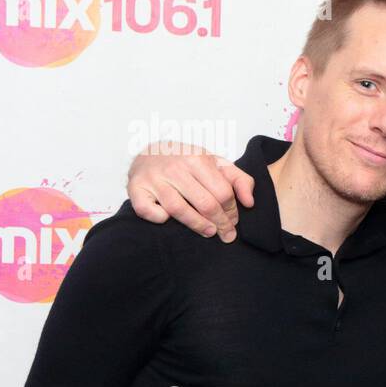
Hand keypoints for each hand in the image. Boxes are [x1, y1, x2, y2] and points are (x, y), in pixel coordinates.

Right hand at [127, 147, 254, 241]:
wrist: (149, 151)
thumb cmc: (187, 161)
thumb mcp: (216, 163)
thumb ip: (239, 179)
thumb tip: (249, 202)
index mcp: (197, 159)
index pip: (223, 193)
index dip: (232, 211)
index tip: (234, 221)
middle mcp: (175, 168)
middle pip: (205, 204)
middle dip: (221, 223)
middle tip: (227, 235)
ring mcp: (154, 179)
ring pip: (180, 210)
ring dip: (198, 225)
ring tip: (209, 232)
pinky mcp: (136, 189)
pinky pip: (149, 211)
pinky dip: (160, 218)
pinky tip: (169, 220)